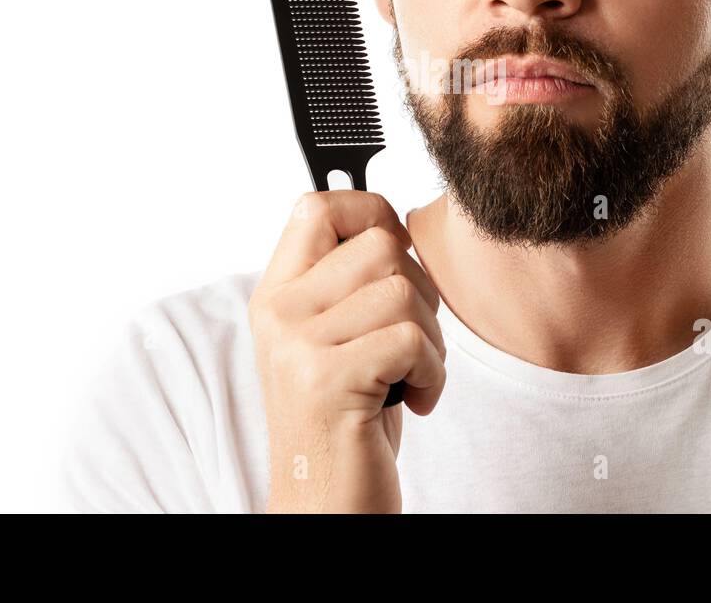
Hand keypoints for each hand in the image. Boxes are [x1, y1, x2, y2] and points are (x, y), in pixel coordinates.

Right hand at [250, 190, 446, 512]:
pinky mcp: (326, 379)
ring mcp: (297, 345)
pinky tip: (413, 400)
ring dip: (430, 339)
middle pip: (380, 245)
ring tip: (407, 376)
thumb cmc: (347, 421)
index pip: (318, 206)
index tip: (398, 249)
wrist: (326, 504)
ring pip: (402, 291)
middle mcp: (279, 312)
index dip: (371, 210)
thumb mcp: (337, 339)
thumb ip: (348, 282)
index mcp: (278, 294)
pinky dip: (432, 374)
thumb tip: (392, 222)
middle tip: (407, 343)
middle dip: (420, 292)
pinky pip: (411, 340)